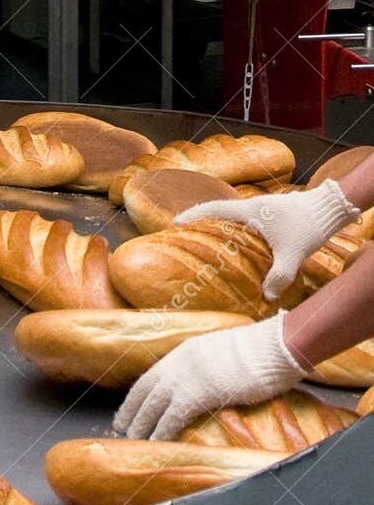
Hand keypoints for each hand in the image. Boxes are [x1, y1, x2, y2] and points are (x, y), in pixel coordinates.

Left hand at [113, 314, 304, 439]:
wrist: (271, 347)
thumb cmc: (259, 352)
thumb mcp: (224, 354)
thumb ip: (209, 367)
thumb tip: (209, 381)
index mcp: (184, 351)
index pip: (152, 375)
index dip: (138, 394)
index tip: (127, 408)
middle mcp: (178, 362)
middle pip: (146, 390)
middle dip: (132, 410)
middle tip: (120, 427)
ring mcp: (186, 378)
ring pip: (154, 405)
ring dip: (142, 424)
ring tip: (133, 439)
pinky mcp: (198, 394)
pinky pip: (172, 417)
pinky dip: (162, 431)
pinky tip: (155, 442)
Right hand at [176, 179, 359, 299]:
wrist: (329, 209)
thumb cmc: (307, 227)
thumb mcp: (292, 255)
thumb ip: (278, 276)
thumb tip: (266, 297)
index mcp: (249, 212)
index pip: (214, 209)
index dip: (193, 215)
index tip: (175, 222)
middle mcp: (252, 207)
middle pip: (219, 210)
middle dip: (201, 220)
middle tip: (185, 233)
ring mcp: (262, 209)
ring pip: (233, 215)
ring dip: (218, 223)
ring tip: (206, 238)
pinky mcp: (272, 215)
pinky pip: (245, 221)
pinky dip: (235, 228)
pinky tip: (238, 242)